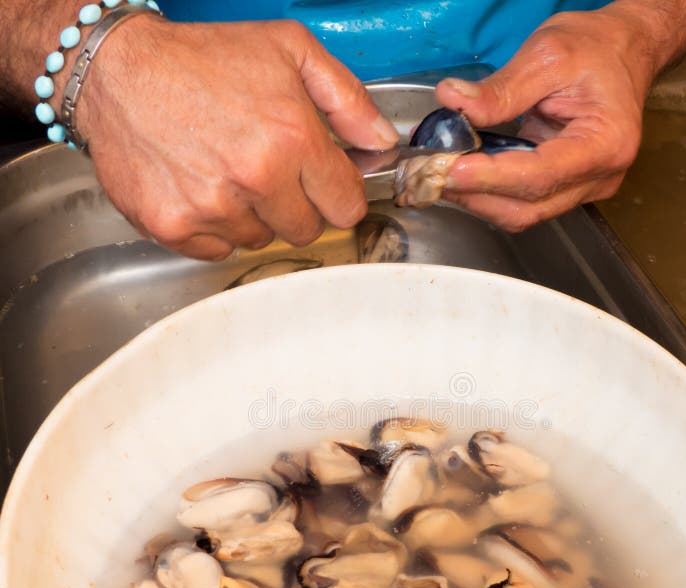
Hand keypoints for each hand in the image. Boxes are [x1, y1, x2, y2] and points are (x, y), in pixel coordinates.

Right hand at [78, 17, 397, 259]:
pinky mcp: (175, 226)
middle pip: (307, 231)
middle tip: (269, 171)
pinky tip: (201, 189)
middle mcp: (255, 179)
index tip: (324, 185)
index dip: (338, 195)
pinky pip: (219, 251)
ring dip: (254, 216)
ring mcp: (213, 208)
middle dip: (297, 206)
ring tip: (227, 172)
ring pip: (262, 241)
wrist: (116, 70)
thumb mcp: (289, 51)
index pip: (346, 207)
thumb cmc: (203, 58)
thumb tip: (381, 142)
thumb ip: (347, 99)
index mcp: (291, 139)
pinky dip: (215, 229)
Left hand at [434, 8, 657, 231]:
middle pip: (528, 208)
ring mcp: (583, 189)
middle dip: (476, 196)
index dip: (491, 177)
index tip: (450, 168)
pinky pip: (523, 203)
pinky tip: (465, 176)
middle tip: (432, 175)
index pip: (539, 176)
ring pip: (522, 213)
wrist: (622, 52)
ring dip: (478, 199)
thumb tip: (454, 103)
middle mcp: (599, 178)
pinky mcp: (566, 189)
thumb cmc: (595, 49)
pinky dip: (490, 194)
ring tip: (441, 175)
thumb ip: (500, 88)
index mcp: (605, 144)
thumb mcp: (548, 54)